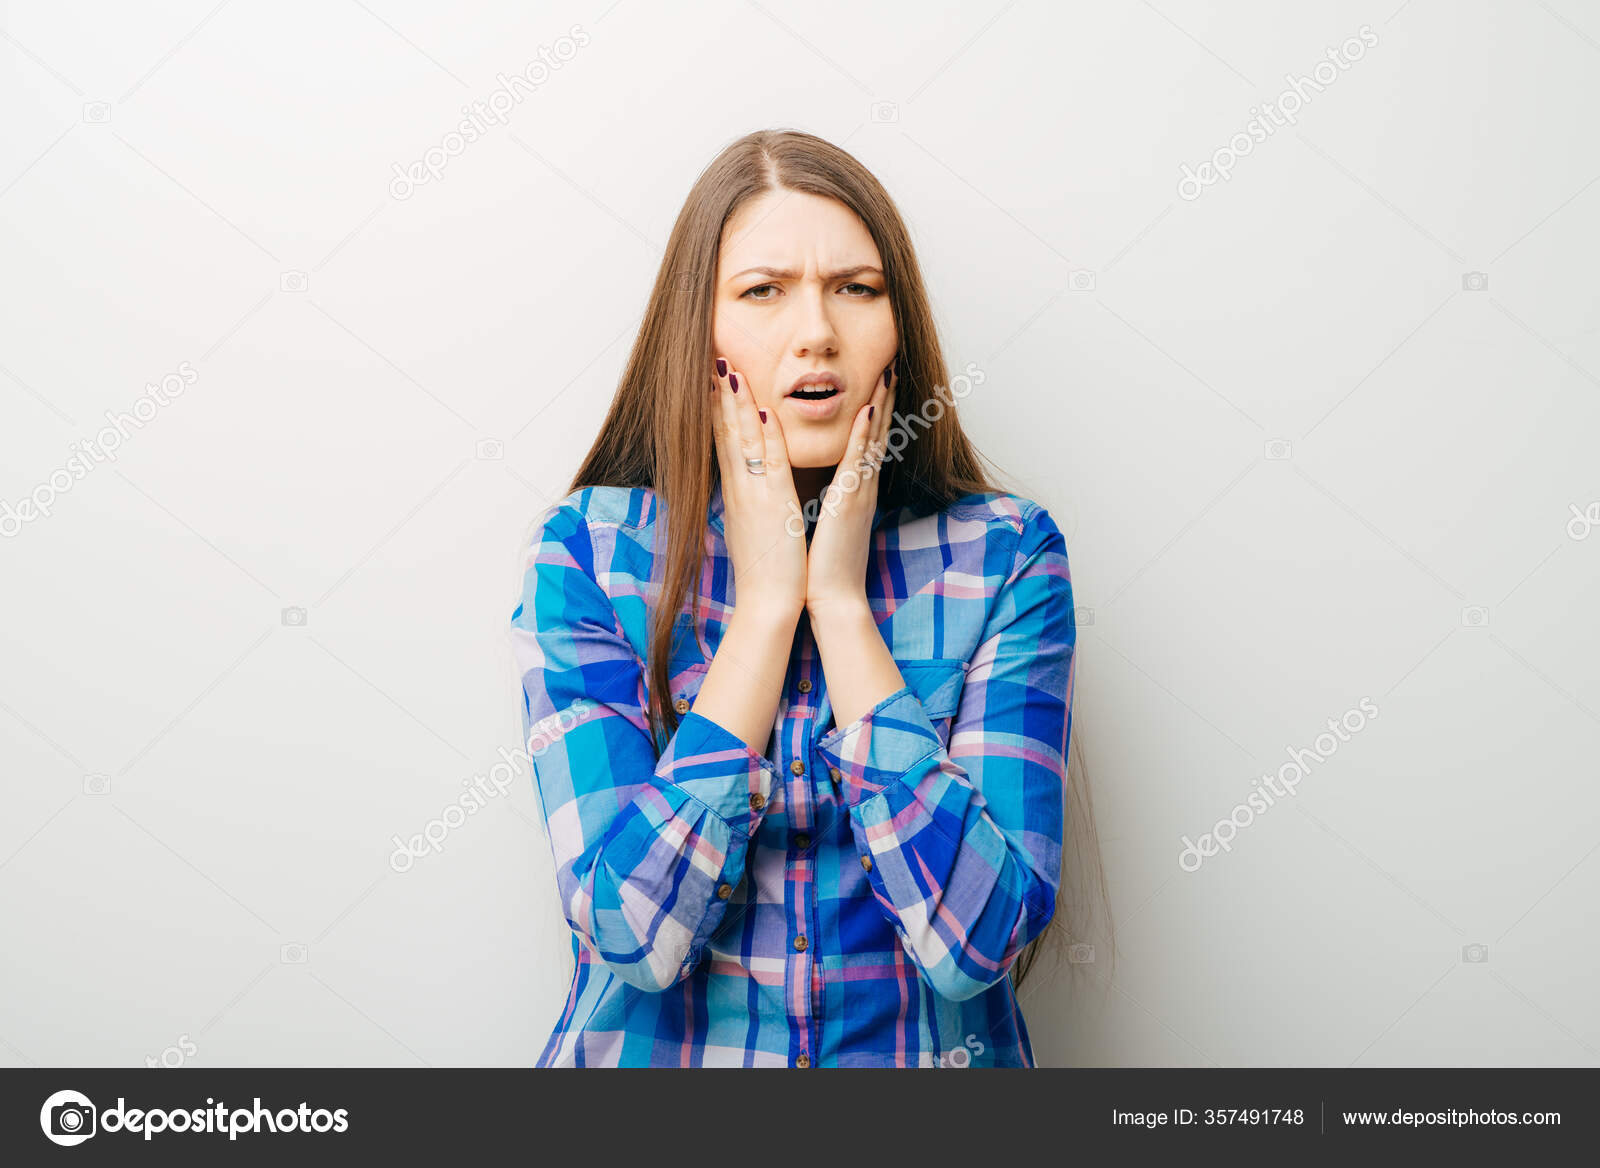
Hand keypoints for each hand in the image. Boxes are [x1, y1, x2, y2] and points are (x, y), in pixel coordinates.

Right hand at [711, 357, 807, 621]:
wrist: (767, 604)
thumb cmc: (764, 571)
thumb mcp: (749, 529)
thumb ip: (747, 503)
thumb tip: (742, 486)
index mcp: (736, 494)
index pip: (722, 441)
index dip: (715, 408)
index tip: (711, 379)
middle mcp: (739, 490)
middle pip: (725, 433)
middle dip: (718, 394)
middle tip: (712, 359)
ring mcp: (755, 496)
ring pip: (744, 440)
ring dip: (737, 403)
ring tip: (728, 370)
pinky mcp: (775, 506)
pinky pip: (771, 464)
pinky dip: (768, 437)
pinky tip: (764, 411)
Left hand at [804, 360, 895, 615]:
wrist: (832, 598)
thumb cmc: (825, 565)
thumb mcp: (829, 522)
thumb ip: (833, 499)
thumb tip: (829, 485)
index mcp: (855, 490)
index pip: (867, 442)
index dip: (874, 410)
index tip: (876, 381)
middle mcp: (862, 487)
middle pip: (878, 433)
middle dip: (884, 398)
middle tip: (890, 363)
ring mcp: (860, 493)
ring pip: (873, 440)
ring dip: (880, 405)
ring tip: (886, 372)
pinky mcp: (850, 504)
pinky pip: (857, 462)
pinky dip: (863, 436)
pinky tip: (868, 410)